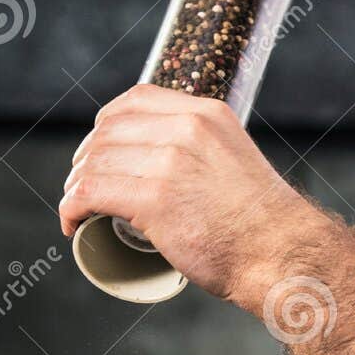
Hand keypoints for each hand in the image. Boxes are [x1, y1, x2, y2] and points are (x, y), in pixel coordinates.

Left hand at [59, 85, 313, 310]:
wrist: (283, 254)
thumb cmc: (261, 225)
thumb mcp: (234, 162)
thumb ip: (206, 152)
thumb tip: (168, 164)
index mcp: (207, 115)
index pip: (136, 100)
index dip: (106, 125)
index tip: (98, 151)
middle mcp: (187, 129)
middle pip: (109, 131)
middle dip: (85, 158)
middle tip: (82, 187)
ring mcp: (170, 162)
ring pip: (95, 162)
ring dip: (74, 186)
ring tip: (78, 209)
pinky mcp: (155, 199)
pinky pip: (91, 192)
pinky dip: (72, 208)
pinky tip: (73, 221)